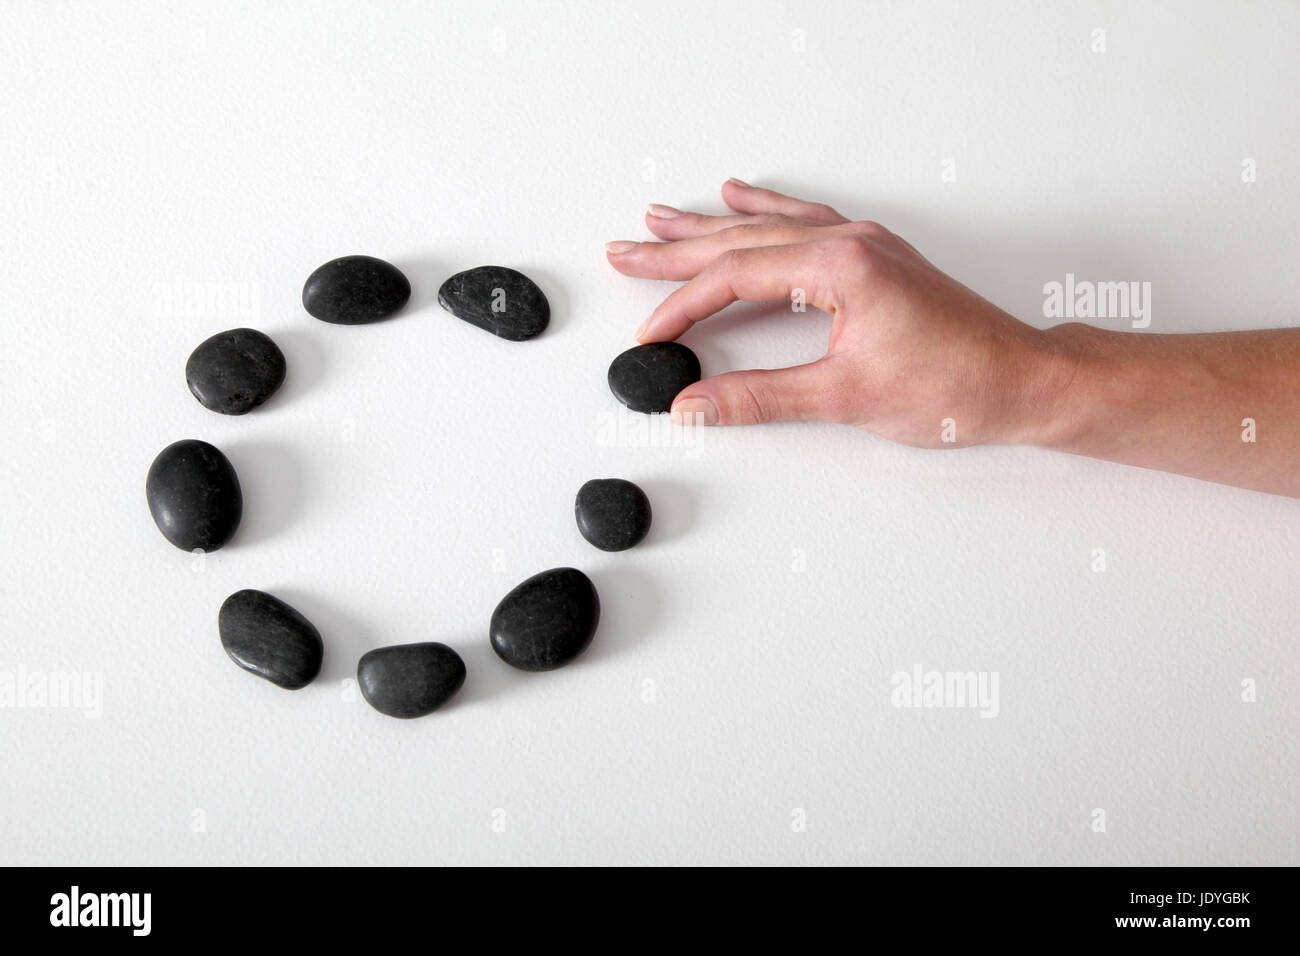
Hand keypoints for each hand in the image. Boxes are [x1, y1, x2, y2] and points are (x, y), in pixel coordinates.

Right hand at [605, 179, 1075, 447]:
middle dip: (676, 250)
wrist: (1021, 379)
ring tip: (660, 219)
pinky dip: (764, 211)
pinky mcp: (873, 256)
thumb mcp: (845, 397)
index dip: (683, 307)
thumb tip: (695, 405)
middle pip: (740, 241)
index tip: (651, 334)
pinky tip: (740, 198)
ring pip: (766, 227)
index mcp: (839, 266)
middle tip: (625, 250)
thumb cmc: (957, 383)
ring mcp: (863, 244)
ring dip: (709, 226)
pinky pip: (803, 220)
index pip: (735, 278)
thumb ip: (760, 398)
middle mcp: (849, 243)